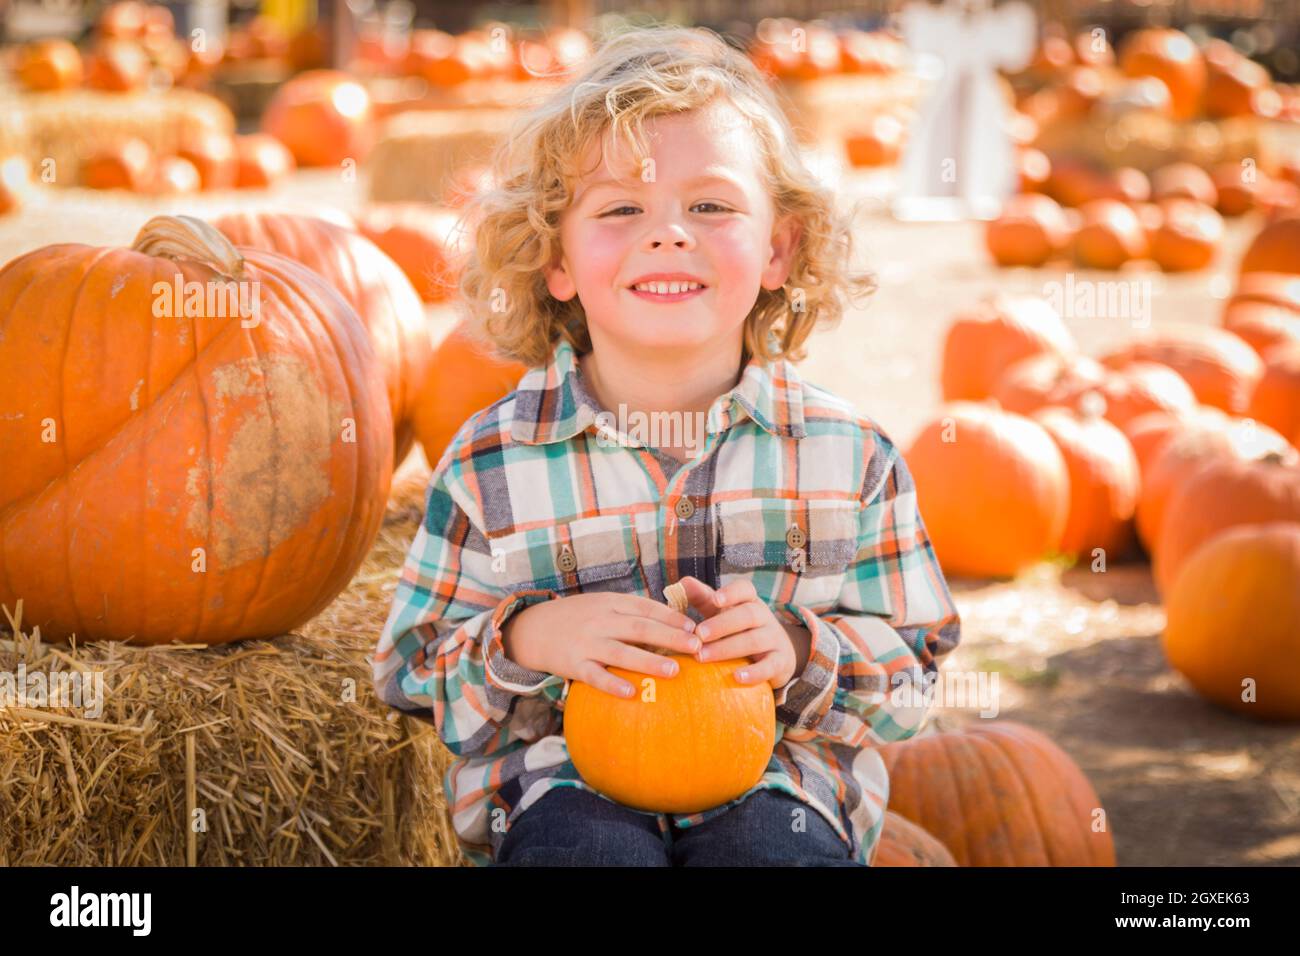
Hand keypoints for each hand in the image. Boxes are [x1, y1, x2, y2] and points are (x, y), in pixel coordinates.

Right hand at [500, 592, 699, 698]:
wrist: (533, 628)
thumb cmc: (578, 617)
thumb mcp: (603, 605)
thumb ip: (631, 612)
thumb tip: (671, 621)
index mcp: (611, 603)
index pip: (646, 608)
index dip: (671, 617)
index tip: (695, 628)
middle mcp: (601, 621)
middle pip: (640, 628)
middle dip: (671, 638)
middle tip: (697, 647)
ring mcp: (586, 643)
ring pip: (622, 652)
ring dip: (649, 661)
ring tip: (674, 671)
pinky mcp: (573, 664)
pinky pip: (595, 676)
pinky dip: (613, 684)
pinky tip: (631, 693)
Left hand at [673, 576, 809, 690]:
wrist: (777, 655)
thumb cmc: (740, 630)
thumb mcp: (723, 613)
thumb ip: (703, 599)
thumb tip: (682, 583)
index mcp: (750, 601)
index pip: (745, 589)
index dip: (731, 593)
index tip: (715, 599)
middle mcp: (764, 617)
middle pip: (748, 615)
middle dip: (722, 624)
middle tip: (699, 634)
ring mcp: (774, 640)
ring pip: (755, 640)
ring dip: (727, 648)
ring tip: (702, 657)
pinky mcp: (780, 663)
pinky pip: (770, 666)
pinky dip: (754, 672)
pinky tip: (736, 678)